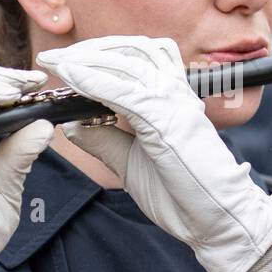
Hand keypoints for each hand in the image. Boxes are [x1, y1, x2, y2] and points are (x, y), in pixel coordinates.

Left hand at [36, 36, 271, 271]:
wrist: (219, 221)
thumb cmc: (184, 196)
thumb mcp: (131, 164)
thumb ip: (105, 141)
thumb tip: (71, 124)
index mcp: (172, 99)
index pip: (136, 58)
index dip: (98, 54)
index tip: (63, 61)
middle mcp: (176, 93)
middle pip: (131, 50)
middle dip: (88, 50)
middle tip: (52, 57)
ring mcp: (175, 103)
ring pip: (128, 63)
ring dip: (87, 59)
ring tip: (57, 62)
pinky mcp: (169, 120)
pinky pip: (126, 91)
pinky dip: (95, 81)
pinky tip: (72, 78)